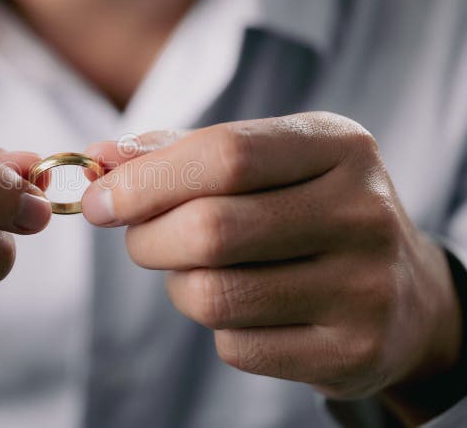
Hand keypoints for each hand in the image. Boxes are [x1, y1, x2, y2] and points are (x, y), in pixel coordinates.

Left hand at [82, 112, 461, 424]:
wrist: (401, 295)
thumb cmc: (306, 212)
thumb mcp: (264, 164)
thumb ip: (180, 154)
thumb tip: (100, 158)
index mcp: (338, 147)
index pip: (225, 155)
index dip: (145, 180)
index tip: (98, 200)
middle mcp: (362, 212)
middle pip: (210, 229)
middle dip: (147, 238)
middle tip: (138, 239)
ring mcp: (363, 287)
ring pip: (212, 295)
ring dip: (176, 284)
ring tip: (192, 270)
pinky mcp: (350, 352)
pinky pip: (235, 345)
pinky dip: (216, 327)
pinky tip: (241, 307)